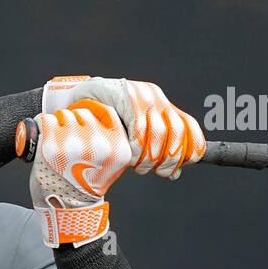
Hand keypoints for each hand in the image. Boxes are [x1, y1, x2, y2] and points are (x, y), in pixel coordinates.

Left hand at [17, 92, 130, 247]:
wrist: (68, 208)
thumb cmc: (87, 185)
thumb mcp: (111, 164)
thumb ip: (111, 142)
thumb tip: (99, 114)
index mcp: (118, 148)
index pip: (107, 112)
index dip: (95, 113)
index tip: (86, 119)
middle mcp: (98, 144)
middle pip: (84, 113)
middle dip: (76, 120)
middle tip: (69, 133)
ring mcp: (74, 144)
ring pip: (65, 114)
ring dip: (60, 121)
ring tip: (58, 136)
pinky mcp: (52, 146)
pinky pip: (47, 120)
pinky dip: (44, 124)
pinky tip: (47, 134)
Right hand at [43, 75, 204, 179]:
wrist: (77, 99)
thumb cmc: (103, 122)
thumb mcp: (132, 134)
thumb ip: (153, 150)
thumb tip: (174, 173)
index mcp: (161, 105)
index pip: (188, 127)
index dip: (190, 149)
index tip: (180, 167)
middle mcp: (155, 97)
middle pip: (177, 131)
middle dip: (170, 158)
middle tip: (158, 172)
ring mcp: (141, 95)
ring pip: (159, 132)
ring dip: (150, 157)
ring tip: (139, 166)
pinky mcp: (126, 97)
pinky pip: (138, 129)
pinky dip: (136, 148)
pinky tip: (129, 156)